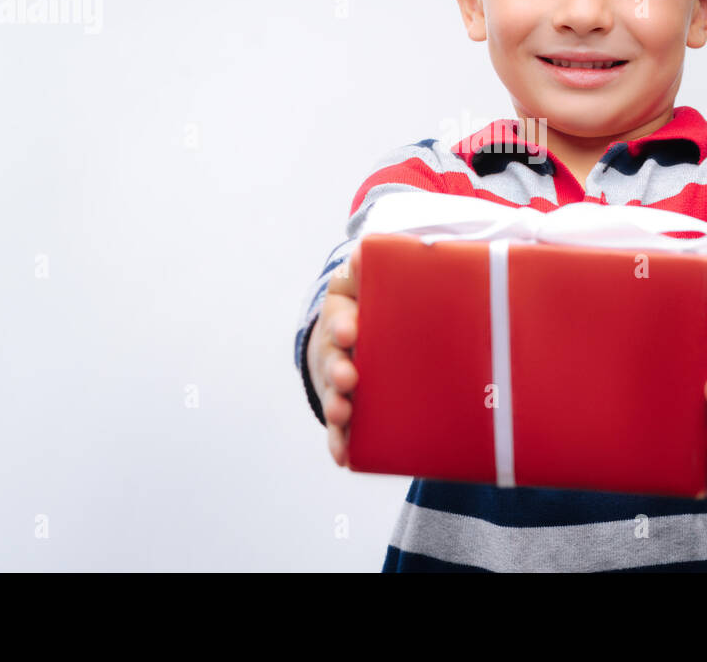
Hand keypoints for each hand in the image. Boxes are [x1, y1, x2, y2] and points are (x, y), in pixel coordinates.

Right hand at [308, 241, 361, 466]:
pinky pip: (341, 431)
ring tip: (343, 412)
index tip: (351, 330)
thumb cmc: (373, 307)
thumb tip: (367, 248)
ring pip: (334, 395)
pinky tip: (344, 457)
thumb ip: (370, 269)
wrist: (361, 340)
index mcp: (345, 315)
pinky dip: (340, 443)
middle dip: (338, 368)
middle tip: (349, 376)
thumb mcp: (369, 283)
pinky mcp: (346, 410)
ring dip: (336, 405)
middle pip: (333, 359)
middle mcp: (337, 349)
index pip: (340, 315)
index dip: (344, 323)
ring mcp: (339, 382)